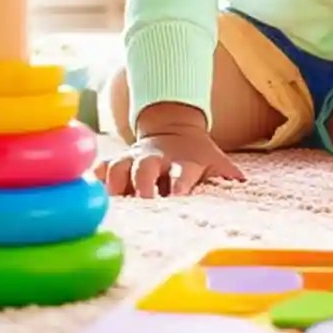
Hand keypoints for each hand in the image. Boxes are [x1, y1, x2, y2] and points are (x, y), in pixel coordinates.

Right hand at [94, 126, 244, 197]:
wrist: (172, 126)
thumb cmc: (196, 153)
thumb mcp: (215, 159)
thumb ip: (228, 173)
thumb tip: (244, 184)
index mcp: (182, 161)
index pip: (182, 172)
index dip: (179, 183)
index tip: (177, 197)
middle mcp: (155, 158)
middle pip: (145, 169)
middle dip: (141, 186)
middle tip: (141, 206)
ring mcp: (134, 158)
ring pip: (119, 167)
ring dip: (114, 185)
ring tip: (109, 206)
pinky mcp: (117, 161)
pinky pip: (102, 167)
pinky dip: (95, 177)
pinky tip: (88, 189)